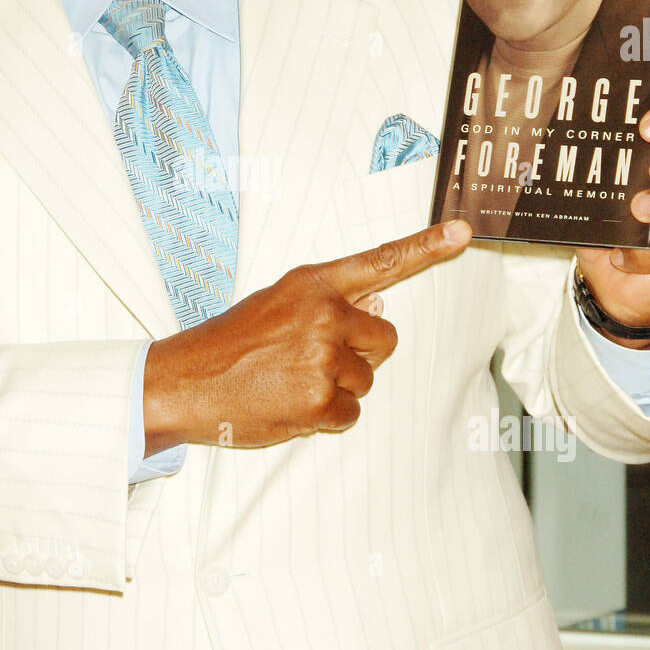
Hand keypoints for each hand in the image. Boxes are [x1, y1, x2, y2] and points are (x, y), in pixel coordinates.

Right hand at [143, 220, 471, 450]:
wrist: (185, 382)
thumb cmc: (231, 343)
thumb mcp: (276, 304)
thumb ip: (329, 304)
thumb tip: (380, 311)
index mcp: (313, 283)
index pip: (381, 261)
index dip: (427, 246)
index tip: (463, 231)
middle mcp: (324, 314)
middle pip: (385, 340)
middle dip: (360, 355)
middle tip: (310, 360)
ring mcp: (323, 358)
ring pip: (366, 381)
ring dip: (337, 389)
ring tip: (290, 382)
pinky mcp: (319, 401)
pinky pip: (350, 414)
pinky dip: (326, 418)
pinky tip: (290, 404)